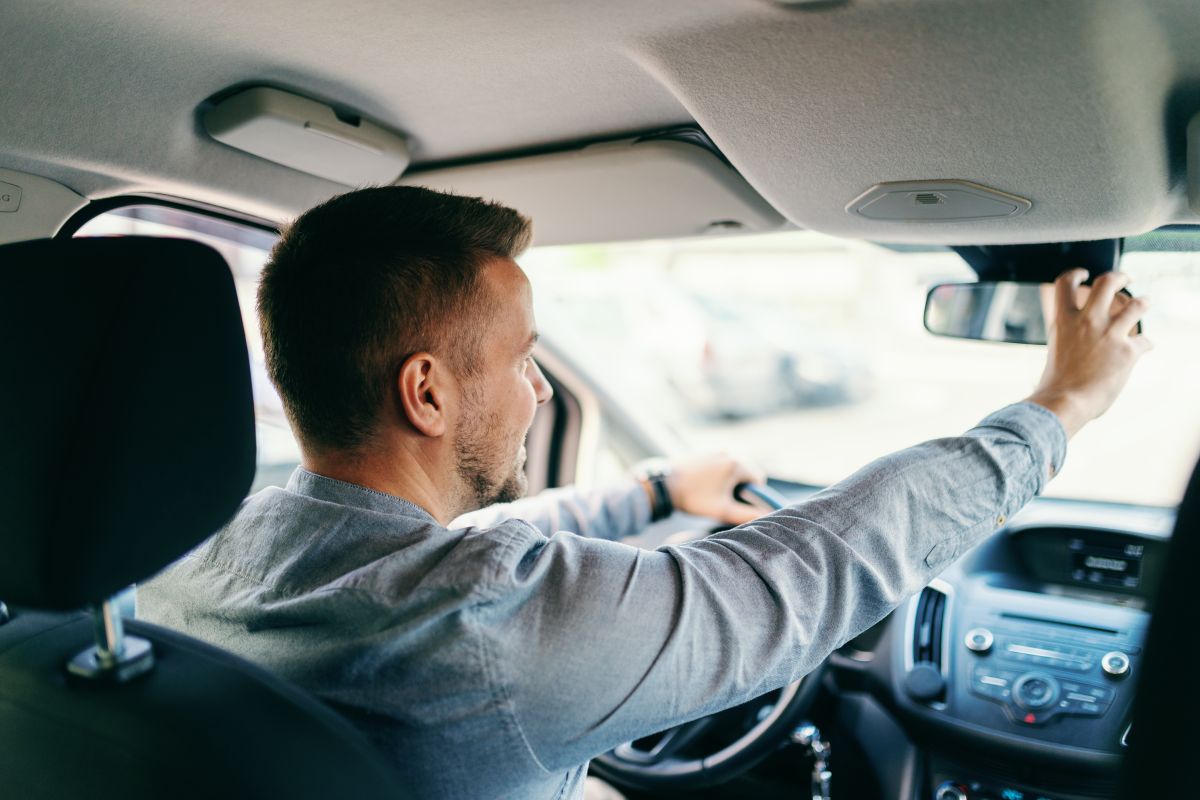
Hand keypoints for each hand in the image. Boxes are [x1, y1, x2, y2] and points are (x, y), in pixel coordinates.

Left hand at [665, 455, 766, 525]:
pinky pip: (720, 464)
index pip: (758, 479)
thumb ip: (746, 515)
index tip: (736, 504)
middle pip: (746, 472)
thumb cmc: (694, 498)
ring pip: (733, 468)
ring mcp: (715, 450)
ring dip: (729, 481)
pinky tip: (704, 486)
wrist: (663, 484)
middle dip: (740, 487)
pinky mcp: (704, 452)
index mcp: (736, 464)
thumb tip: (765, 516)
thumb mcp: (722, 510)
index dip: (751, 495)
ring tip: (713, 494)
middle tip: (724, 500)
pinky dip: (718, 474)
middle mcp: (728, 452)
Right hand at [1027, 269, 1151, 437]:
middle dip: (1119, 276)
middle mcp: (1088, 320)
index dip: (1076, 274)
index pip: (1066, 282)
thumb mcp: (1054, 349)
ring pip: (1138, 303)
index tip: (1083, 274)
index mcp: (1064, 320)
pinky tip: (1146, 347)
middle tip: (1125, 278)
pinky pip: (1145, 341)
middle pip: (1107, 282)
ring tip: (1145, 302)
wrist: (1065, 402)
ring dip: (1143, 302)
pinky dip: (1146, 344)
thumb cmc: (1054, 384)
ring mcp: (1111, 334)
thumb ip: (1066, 335)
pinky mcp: (1129, 351)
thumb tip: (1071, 335)